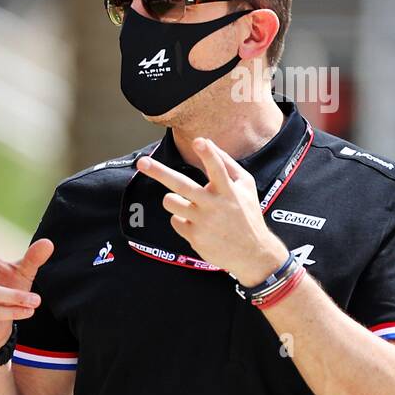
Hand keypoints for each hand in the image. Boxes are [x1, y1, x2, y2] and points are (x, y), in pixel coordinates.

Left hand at [136, 136, 287, 285]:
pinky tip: (198, 225)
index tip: (199, 141)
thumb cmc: (247, 214)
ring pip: (170, 201)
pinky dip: (182, 220)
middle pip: (182, 185)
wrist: (252, 253)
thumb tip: (207, 142)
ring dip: (173, 200)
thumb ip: (227, 164)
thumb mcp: (246, 187)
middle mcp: (215, 205)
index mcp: (230, 191)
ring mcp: (203, 221)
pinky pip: (175, 220)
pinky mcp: (194, 236)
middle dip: (159, 172)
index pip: (218, 169)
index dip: (209, 154)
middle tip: (142, 162)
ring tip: (189, 205)